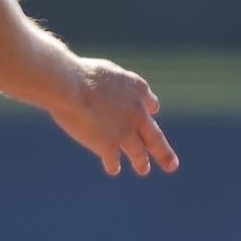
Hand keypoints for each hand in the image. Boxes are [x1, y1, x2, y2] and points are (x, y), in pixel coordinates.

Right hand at [47, 57, 178, 176]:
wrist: (68, 86)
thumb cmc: (77, 73)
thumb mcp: (103, 71)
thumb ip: (112, 84)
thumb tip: (106, 91)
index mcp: (136, 89)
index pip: (150, 103)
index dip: (149, 108)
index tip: (150, 111)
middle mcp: (137, 112)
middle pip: (154, 136)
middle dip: (163, 152)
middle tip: (172, 165)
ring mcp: (125, 131)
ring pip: (138, 152)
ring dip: (141, 162)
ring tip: (143, 169)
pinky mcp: (108, 145)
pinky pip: (113, 160)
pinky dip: (112, 165)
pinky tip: (112, 169)